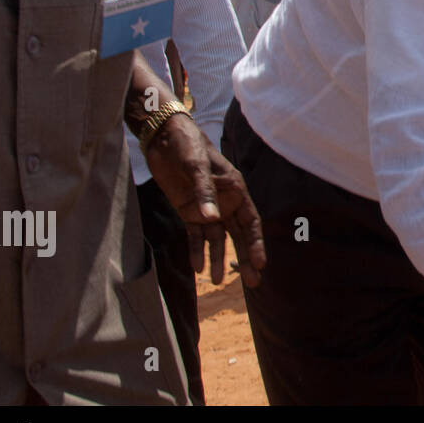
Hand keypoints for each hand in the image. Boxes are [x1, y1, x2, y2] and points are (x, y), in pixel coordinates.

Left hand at [144, 114, 266, 285]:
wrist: (164, 139)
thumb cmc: (187, 146)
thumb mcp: (196, 166)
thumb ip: (204, 192)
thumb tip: (212, 218)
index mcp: (235, 189)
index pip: (250, 222)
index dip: (255, 243)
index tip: (259, 264)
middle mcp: (225, 202)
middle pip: (237, 235)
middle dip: (244, 258)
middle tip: (252, 283)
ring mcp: (206, 208)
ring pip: (217, 239)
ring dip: (218, 259)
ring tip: (218, 282)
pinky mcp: (188, 211)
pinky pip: (195, 235)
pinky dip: (196, 251)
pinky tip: (197, 268)